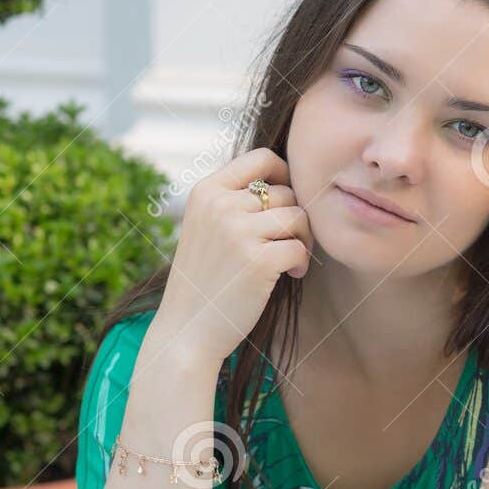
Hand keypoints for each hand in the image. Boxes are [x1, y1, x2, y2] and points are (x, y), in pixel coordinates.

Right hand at [154, 147, 313, 365]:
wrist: (186, 330)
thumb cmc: (204, 281)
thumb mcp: (206, 227)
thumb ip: (233, 200)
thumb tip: (287, 180)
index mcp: (207, 191)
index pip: (262, 157)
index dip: (285, 174)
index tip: (286, 201)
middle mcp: (221, 205)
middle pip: (286, 192)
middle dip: (295, 219)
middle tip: (289, 244)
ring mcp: (238, 231)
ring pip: (298, 217)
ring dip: (302, 240)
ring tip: (289, 260)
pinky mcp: (258, 260)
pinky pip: (300, 248)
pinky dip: (301, 263)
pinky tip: (289, 276)